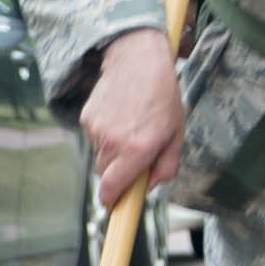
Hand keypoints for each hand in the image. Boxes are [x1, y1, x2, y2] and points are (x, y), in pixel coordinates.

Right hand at [80, 27, 183, 210]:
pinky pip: (95, 139)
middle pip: (106, 176)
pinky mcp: (87, 119)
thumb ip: (166, 166)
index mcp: (138, 149)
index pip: (112, 189)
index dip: (112, 202)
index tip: (115, 205)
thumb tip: (150, 186)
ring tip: (131, 126)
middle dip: (119, 173)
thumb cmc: (162, 97)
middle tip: (136, 154)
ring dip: (114, 151)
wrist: (137, 60)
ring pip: (101, 157)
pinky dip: (106, 135)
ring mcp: (97, 130)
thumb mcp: (177, 133)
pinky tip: (120, 116)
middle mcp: (114, 142)